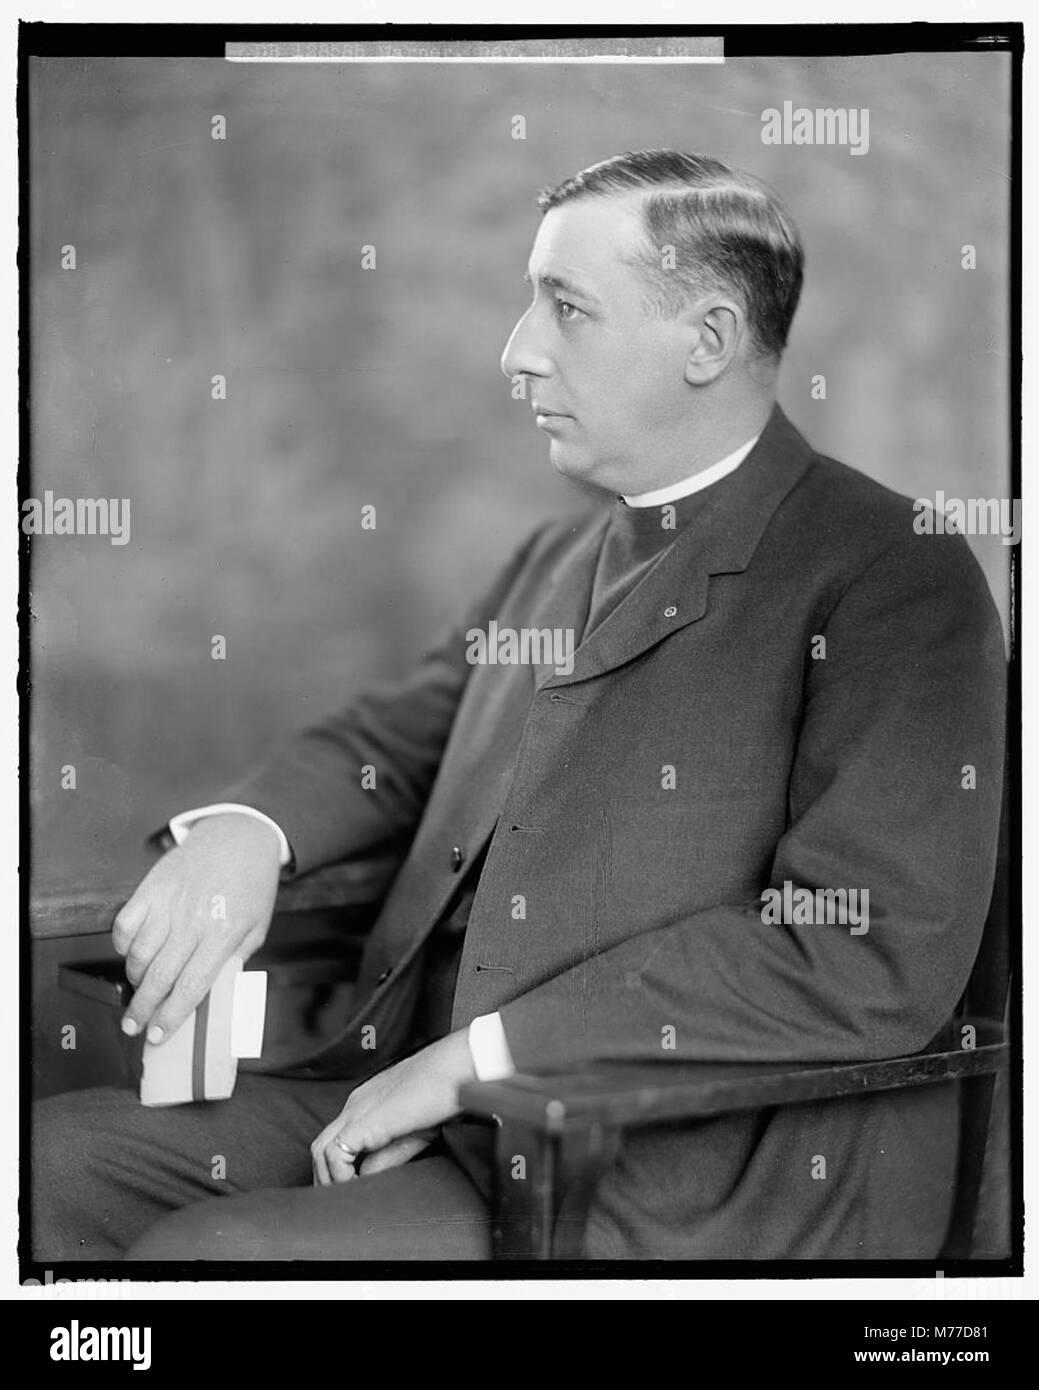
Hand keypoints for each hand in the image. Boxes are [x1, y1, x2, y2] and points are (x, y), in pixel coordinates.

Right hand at [112, 813, 281, 1043]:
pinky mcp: (151, 887)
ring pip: (138, 954)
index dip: (171, 1016)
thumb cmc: (251, 885)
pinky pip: (125, 925)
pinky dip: (123, 946)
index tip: (157, 1036)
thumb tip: (211, 995)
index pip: (191, 987)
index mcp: (223, 933)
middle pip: (159, 977)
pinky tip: (133, 954)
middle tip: (132, 1027)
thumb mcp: (257, 928)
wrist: (239, 837)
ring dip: (135, 980)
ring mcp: (168, 903)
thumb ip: (235, 961)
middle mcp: (193, 920)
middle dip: (142, 1009)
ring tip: (140, 990)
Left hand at [311, 1030, 476, 1185]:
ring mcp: (357, 1110)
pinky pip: (335, 1153)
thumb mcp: (411, 1133)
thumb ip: (386, 1156)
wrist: (458, 1068)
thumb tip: (365, 1177)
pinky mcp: (365, 1120)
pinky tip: (358, 1186)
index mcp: (366, 1104)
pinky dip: (340, 1176)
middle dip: (327, 1179)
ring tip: (351, 1198)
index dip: (337, 1172)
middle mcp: (356, 1105)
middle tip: (343, 1201)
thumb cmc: (444, 1093)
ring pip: (320, 1151)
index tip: (350, 1191)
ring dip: (331, 1180)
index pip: (336, 1142)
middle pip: (321, 1147)